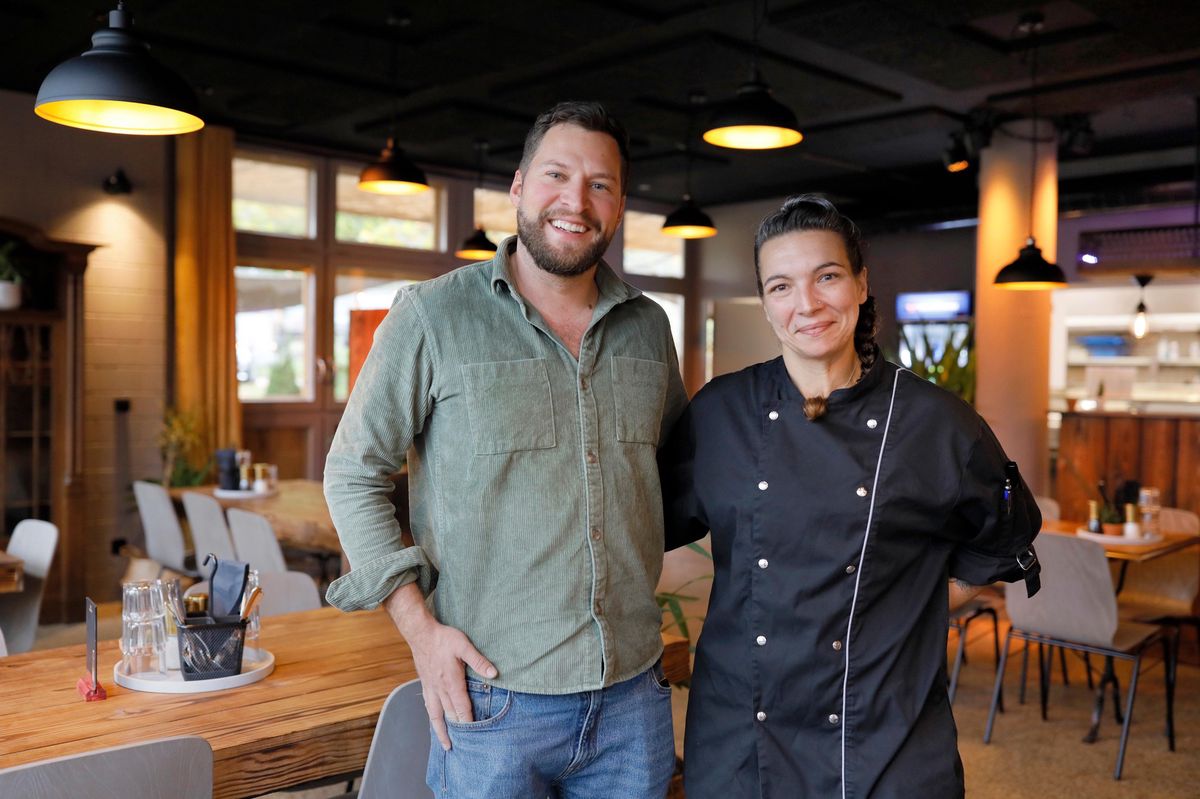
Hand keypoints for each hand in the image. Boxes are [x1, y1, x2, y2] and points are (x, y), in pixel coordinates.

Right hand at [384, 583, 496, 750]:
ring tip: (446, 744)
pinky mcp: (425, 684)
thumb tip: (494, 673)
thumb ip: (478, 661)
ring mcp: (431, 688)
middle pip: (450, 715)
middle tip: (462, 748)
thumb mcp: (464, 645)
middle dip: (457, 731)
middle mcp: (440, 689)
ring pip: (436, 715)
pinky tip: (435, 721)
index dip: (468, 721)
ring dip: (441, 730)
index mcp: (451, 681)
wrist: (420, 633)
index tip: (474, 736)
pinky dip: (432, 718)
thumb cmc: (443, 638)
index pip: (462, 707)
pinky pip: (428, 706)